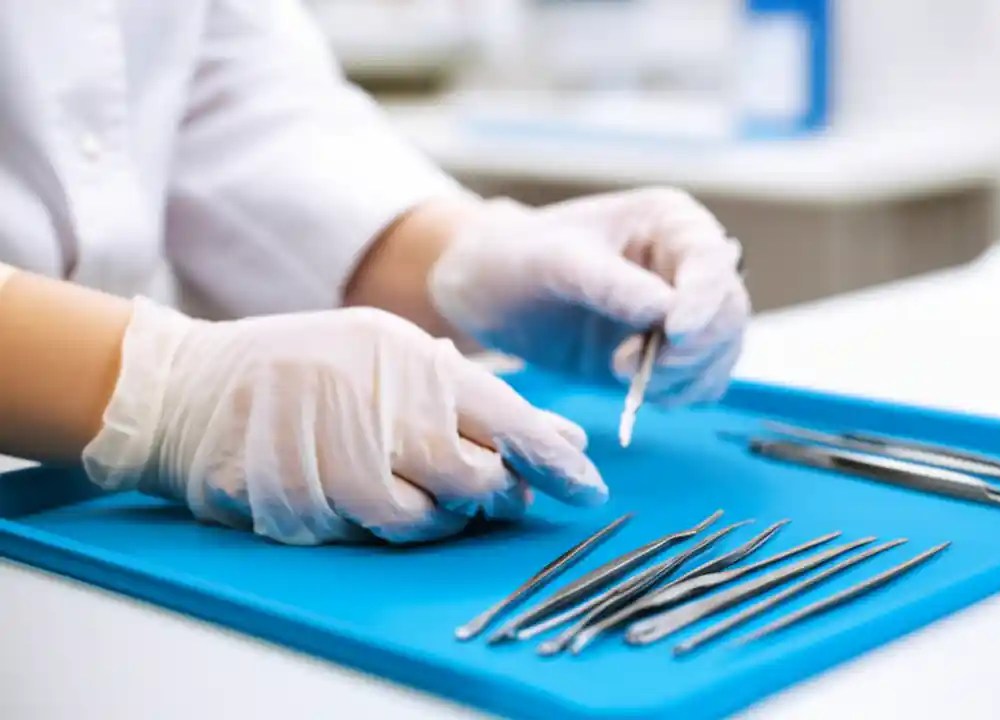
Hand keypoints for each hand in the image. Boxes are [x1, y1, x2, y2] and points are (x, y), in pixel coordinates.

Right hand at [81, 299, 605, 544]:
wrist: (191, 386)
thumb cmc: (312, 366)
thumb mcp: (399, 357)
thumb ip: (482, 401)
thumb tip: (565, 439)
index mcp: (413, 362)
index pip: (507, 418)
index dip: (553, 462)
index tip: (590, 490)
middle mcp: (381, 407)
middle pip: (470, 478)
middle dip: (492, 495)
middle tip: (494, 494)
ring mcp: (335, 457)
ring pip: (418, 520)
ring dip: (431, 518)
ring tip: (415, 488)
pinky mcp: (296, 502)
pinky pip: (357, 536)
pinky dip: (365, 523)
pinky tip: (349, 491)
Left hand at [428, 188, 749, 405]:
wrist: (487, 293)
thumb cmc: (517, 257)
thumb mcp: (555, 261)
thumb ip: (611, 284)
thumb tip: (667, 313)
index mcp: (670, 224)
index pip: (711, 261)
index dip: (703, 301)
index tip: (673, 334)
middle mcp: (688, 266)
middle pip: (729, 313)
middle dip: (691, 349)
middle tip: (627, 366)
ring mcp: (684, 313)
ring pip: (722, 354)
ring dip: (683, 377)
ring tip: (621, 373)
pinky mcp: (670, 355)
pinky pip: (701, 383)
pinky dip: (680, 395)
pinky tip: (638, 391)